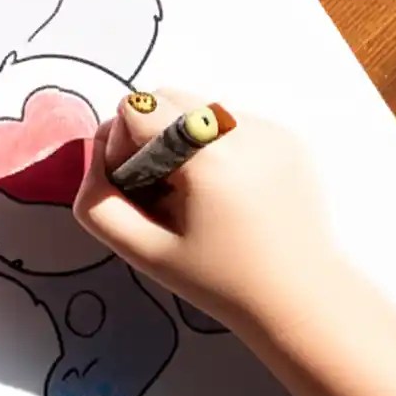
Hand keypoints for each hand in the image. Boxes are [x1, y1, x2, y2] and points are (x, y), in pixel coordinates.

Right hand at [73, 89, 355, 335]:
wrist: (301, 299)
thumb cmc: (220, 283)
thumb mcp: (145, 253)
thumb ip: (99, 204)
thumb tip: (95, 153)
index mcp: (209, 158)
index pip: (137, 107)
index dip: (121, 144)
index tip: (137, 187)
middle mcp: (243, 130)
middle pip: (167, 96)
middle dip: (149, 135)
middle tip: (160, 189)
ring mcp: (271, 130)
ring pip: (198, 107)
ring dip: (182, 138)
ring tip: (195, 193)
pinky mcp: (287, 137)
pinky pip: (231, 121)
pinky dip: (216, 145)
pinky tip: (228, 192)